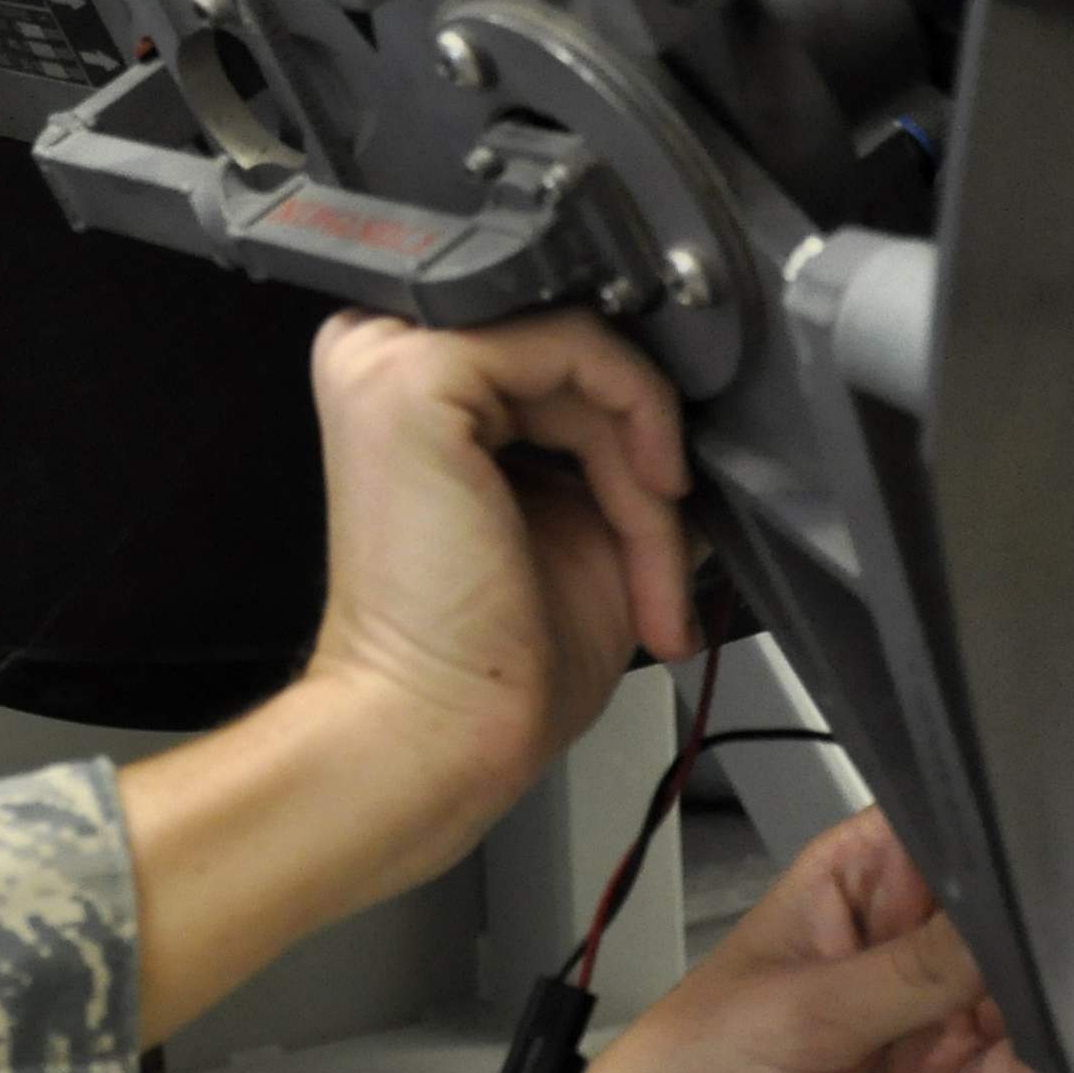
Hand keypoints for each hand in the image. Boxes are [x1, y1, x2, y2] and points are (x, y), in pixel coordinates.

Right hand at [306, 308, 699, 820]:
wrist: (440, 726)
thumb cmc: (488, 655)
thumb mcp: (582, 525)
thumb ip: (614, 450)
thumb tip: (693, 423)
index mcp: (406, 394)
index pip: (547, 358)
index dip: (624, 419)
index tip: (668, 501)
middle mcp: (380, 358)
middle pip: (566, 353)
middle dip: (640, 454)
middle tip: (666, 558)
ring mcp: (387, 358)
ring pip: (581, 351)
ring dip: (644, 464)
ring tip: (654, 568)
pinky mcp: (415, 374)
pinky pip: (577, 346)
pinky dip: (641, 419)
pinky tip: (651, 499)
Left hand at [465, 808, 1052, 1072]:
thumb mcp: (798, 1011)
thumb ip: (913, 970)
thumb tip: (1006, 912)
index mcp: (841, 898)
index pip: (933, 833)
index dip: (985, 823)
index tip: (1045, 821)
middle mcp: (892, 964)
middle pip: (991, 918)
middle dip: (1033, 912)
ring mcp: (922, 1041)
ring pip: (1019, 998)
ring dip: (1052, 987)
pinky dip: (1050, 1062)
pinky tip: (1067, 1040)